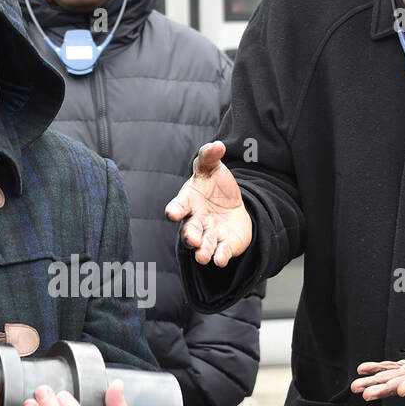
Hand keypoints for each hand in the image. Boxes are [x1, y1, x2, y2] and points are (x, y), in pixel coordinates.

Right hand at [165, 141, 253, 266]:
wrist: (232, 205)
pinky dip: (220, 257)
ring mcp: (209, 235)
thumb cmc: (215, 185)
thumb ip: (210, 156)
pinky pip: (220, 252)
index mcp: (189, 202)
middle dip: (190, 236)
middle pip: (189, 230)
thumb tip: (217, 145)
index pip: (179, 206)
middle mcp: (196, 221)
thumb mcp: (212, 168)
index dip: (175, 210)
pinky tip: (220, 261)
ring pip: (203, 245)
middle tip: (192, 240)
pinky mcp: (224, 245)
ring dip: (202, 252)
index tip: (172, 213)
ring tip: (202, 257)